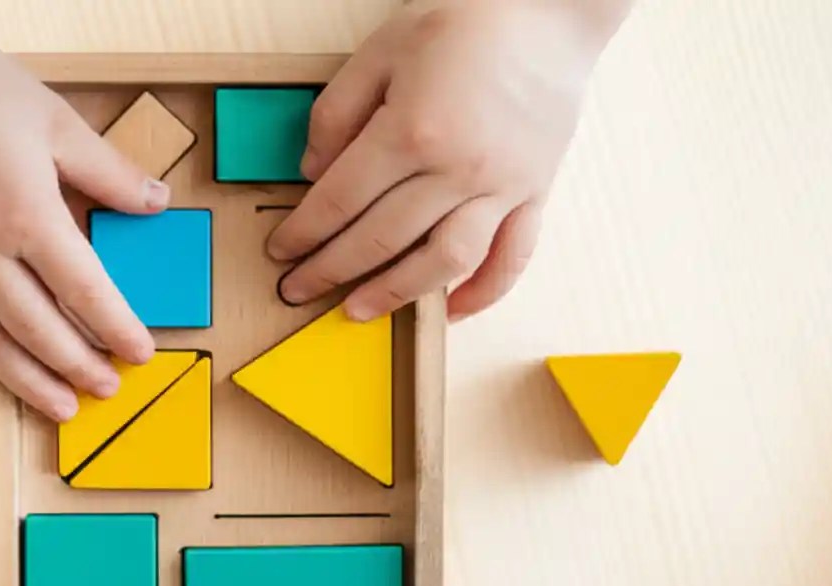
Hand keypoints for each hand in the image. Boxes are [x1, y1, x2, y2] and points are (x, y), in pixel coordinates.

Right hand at [0, 29, 165, 420]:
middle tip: (105, 390)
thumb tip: (156, 204)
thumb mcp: (56, 121)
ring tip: (56, 404)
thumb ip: (109, 171)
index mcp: (24, 212)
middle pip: (36, 328)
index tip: (139, 354)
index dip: (116, 328)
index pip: (84, 290)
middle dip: (77, 367)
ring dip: (25, 378)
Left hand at [270, 0, 622, 320]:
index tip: (281, 252)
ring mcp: (502, 187)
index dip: (304, 233)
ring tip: (359, 310)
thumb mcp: (381, 50)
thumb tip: (312, 171)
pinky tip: (449, 309)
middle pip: (381, 239)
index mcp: (411, 131)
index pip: (340, 201)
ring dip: (396, 294)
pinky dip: (482, 292)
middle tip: (298, 290)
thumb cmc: (466, 20)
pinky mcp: (535, 192)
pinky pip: (512, 257)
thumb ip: (337, 112)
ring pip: (443, 262)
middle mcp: (457, 169)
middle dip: (330, 271)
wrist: (550, 11)